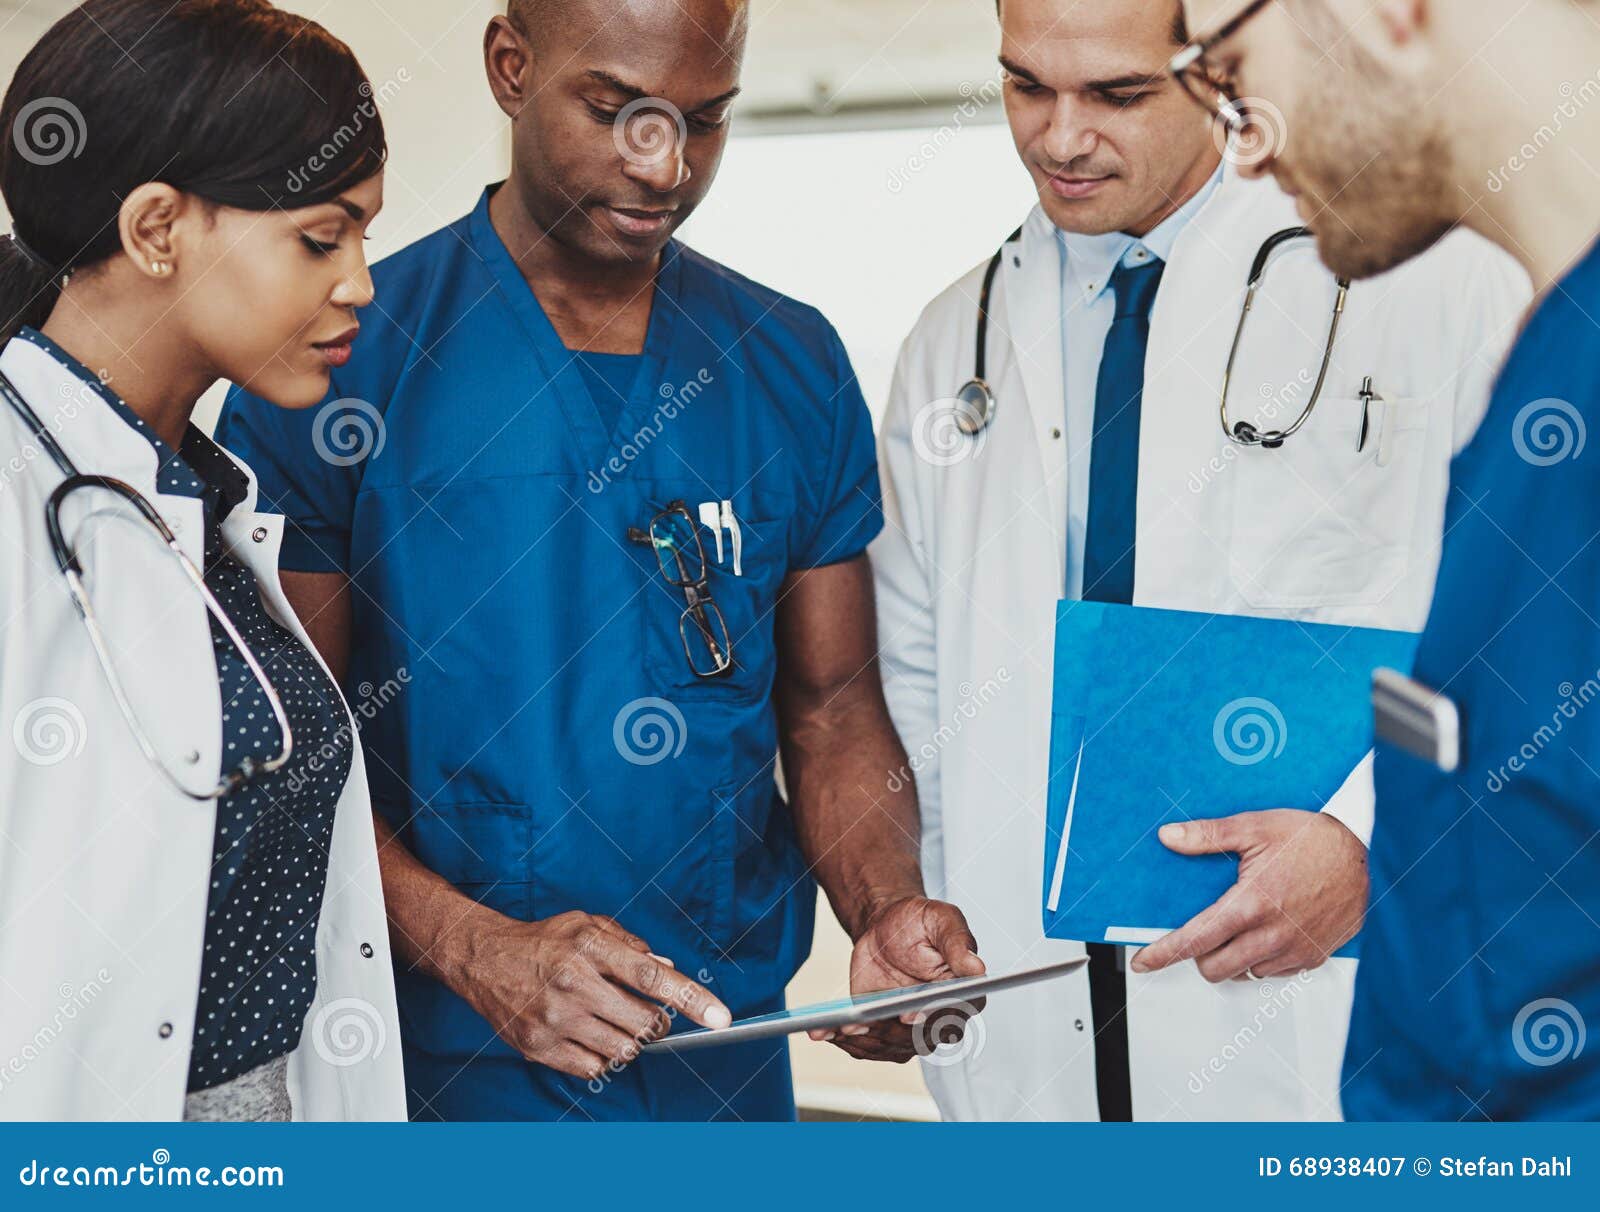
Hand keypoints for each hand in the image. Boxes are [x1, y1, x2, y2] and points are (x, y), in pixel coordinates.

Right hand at [450, 908, 730, 1080]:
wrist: (484, 959)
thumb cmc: (544, 941)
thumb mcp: (588, 925)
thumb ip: (632, 946)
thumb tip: (669, 971)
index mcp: (589, 948)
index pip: (651, 977)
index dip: (691, 999)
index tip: (720, 1017)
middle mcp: (572, 983)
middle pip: (643, 1022)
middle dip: (657, 1023)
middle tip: (650, 1016)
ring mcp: (554, 1019)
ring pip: (622, 1050)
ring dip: (631, 1042)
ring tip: (615, 1022)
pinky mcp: (539, 1046)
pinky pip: (593, 1068)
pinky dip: (602, 1057)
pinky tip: (591, 1035)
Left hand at [808, 896, 985, 1062]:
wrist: (887, 927)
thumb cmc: (920, 922)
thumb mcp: (942, 919)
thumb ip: (958, 943)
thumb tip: (977, 968)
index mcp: (963, 992)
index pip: (952, 1013)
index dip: (930, 1017)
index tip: (908, 1016)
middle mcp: (940, 1018)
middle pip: (918, 1039)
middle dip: (887, 1034)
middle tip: (858, 1025)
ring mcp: (912, 1030)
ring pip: (889, 1047)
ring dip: (862, 1041)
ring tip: (835, 1028)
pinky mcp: (884, 1031)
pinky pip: (868, 1045)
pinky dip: (845, 1040)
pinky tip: (824, 1031)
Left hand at [1130, 810, 1367, 981]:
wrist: (1365, 852)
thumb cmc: (1312, 838)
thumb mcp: (1254, 827)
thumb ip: (1207, 835)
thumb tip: (1169, 837)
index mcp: (1252, 903)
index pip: (1195, 940)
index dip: (1163, 953)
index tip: (1143, 962)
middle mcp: (1273, 934)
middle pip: (1215, 968)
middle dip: (1199, 955)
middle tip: (1201, 931)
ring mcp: (1295, 950)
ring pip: (1244, 973)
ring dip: (1231, 957)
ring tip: (1236, 927)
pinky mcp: (1313, 957)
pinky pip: (1273, 972)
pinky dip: (1259, 959)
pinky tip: (1264, 932)